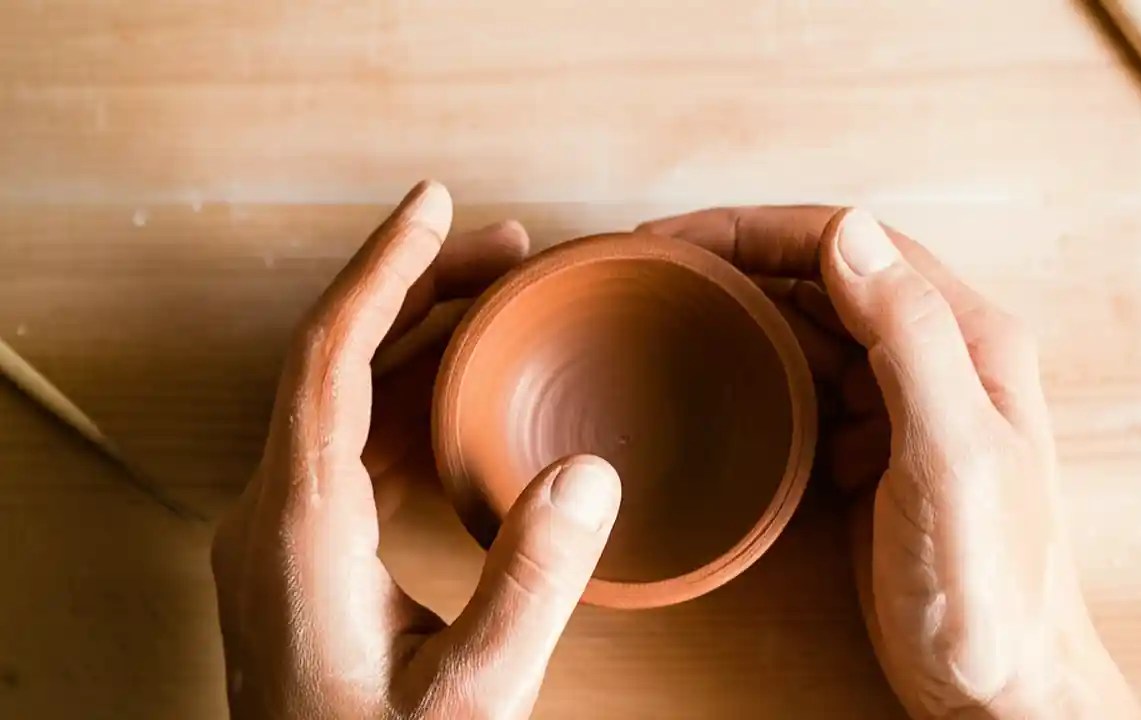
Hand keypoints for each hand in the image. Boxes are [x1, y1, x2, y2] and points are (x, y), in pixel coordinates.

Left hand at [211, 182, 621, 719]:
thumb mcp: (472, 697)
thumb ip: (529, 588)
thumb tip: (592, 475)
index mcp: (301, 529)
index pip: (330, 358)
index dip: (384, 269)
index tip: (433, 205)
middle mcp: (275, 515)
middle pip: (338, 361)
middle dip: (421, 290)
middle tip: (507, 248)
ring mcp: (282, 534)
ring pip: (346, 401)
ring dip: (420, 343)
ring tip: (501, 301)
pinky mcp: (304, 555)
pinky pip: (355, 447)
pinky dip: (413, 402)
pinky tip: (471, 398)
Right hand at [639, 207, 1140, 718]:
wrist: (1000, 690)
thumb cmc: (988, 586)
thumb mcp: (951, 455)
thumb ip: (910, 337)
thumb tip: (847, 230)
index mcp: (966, 337)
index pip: (852, 245)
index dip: (760, 229)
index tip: (677, 240)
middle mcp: (936, 357)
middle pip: (824, 279)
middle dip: (739, 262)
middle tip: (654, 269)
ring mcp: (902, 406)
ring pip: (810, 330)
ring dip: (744, 312)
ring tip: (669, 309)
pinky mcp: (872, 452)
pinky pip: (806, 388)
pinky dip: (757, 372)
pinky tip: (716, 380)